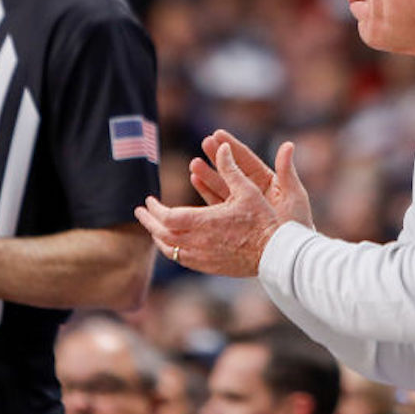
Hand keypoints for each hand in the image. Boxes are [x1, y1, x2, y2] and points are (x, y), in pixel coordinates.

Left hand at [134, 135, 311, 277]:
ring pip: (169, 250)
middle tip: (140, 212)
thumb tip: (222, 146)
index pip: (168, 216)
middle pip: (162, 234)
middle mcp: (198, 242)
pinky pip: (182, 259)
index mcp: (204, 222)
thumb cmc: (263, 221)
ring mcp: (202, 257)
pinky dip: (171, 250)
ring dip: (158, 237)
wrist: (275, 254)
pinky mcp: (209, 267)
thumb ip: (231, 168)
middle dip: (148, 222)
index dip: (154, 209)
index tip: (148, 201)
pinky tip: (171, 245)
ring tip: (152, 228)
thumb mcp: (248, 190)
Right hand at [189, 129, 314, 229]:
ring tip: (194, 164)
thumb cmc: (298, 223)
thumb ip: (287, 171)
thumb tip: (287, 145)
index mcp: (268, 181)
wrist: (292, 252)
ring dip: (207, 174)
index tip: (217, 134)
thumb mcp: (294, 195)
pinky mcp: (235, 219)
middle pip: (231, 170)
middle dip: (216, 157)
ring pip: (221, 185)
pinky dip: (206, 191)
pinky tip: (195, 181)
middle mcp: (253, 191)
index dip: (232, 147)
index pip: (246, 160)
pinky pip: (217, 202)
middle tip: (203, 143)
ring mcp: (243, 205)